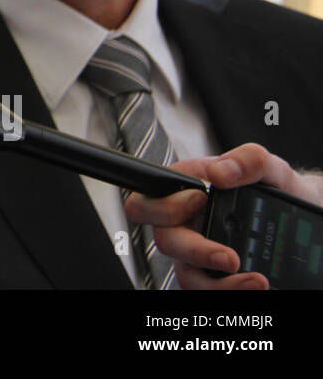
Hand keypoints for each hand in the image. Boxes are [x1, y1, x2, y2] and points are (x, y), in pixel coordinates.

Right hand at [124, 143, 322, 289]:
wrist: (305, 212)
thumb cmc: (276, 186)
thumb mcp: (268, 166)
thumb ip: (246, 159)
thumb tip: (219, 173)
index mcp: (184, 191)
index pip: (145, 201)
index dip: (164, 206)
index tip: (201, 201)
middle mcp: (185, 223)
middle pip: (165, 242)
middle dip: (196, 252)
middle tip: (231, 257)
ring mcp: (198, 252)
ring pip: (187, 275)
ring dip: (219, 284)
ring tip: (255, 281)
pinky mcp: (215, 276)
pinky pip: (209, 291)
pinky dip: (231, 292)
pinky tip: (256, 284)